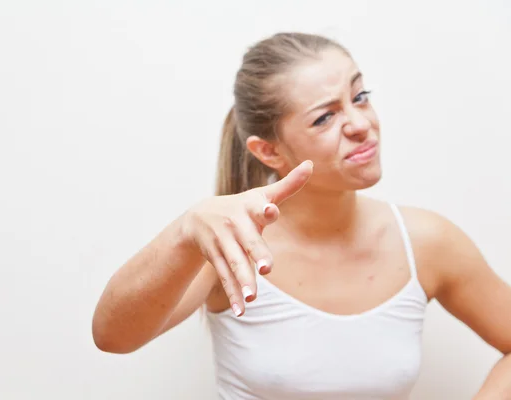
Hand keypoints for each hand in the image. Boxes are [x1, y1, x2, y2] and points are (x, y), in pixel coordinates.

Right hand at [182, 160, 313, 315]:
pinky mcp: (215, 258)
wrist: (199, 217)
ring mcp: (223, 242)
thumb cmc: (241, 206)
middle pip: (248, 241)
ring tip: (252, 298)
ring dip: (243, 280)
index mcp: (249, 207)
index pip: (258, 207)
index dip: (265, 209)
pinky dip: (233, 294)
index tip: (270, 211)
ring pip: (235, 263)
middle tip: (268, 268)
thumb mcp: (261, 194)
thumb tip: (311, 163)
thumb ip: (289, 185)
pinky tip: (241, 310)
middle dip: (257, 254)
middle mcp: (235, 224)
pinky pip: (225, 277)